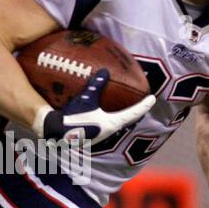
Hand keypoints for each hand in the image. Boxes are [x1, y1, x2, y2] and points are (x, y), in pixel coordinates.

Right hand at [33, 68, 154, 145]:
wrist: (56, 133)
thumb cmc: (72, 117)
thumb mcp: (86, 99)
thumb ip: (96, 85)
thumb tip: (104, 71)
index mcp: (112, 123)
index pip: (133, 113)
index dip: (144, 105)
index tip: (152, 99)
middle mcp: (109, 131)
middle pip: (127, 121)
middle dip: (134, 113)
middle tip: (141, 104)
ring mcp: (101, 136)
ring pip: (117, 125)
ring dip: (122, 117)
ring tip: (125, 109)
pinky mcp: (92, 136)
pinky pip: (106, 126)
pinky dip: (110, 119)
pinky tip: (104, 115)